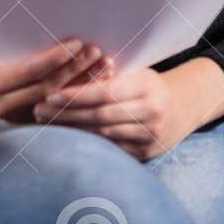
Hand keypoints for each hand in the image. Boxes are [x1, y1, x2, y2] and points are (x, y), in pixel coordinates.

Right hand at [0, 38, 112, 123]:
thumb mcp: (1, 50)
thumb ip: (25, 48)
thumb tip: (62, 28)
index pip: (28, 71)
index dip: (53, 58)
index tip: (76, 43)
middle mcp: (5, 105)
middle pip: (48, 88)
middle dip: (75, 70)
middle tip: (96, 51)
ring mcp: (20, 120)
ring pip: (60, 103)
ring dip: (86, 84)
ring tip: (106, 66)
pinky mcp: (35, 128)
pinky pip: (65, 114)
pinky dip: (84, 100)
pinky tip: (103, 87)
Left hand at [33, 57, 223, 159]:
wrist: (185, 107)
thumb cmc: (149, 84)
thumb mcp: (135, 72)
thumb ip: (108, 75)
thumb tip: (67, 69)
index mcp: (146, 86)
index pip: (105, 92)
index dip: (76, 95)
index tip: (50, 95)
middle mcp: (150, 113)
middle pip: (100, 116)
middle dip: (66, 114)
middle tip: (39, 110)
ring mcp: (150, 136)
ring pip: (103, 136)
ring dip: (71, 131)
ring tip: (46, 124)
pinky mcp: (146, 153)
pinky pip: (111, 150)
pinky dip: (87, 144)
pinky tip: (67, 138)